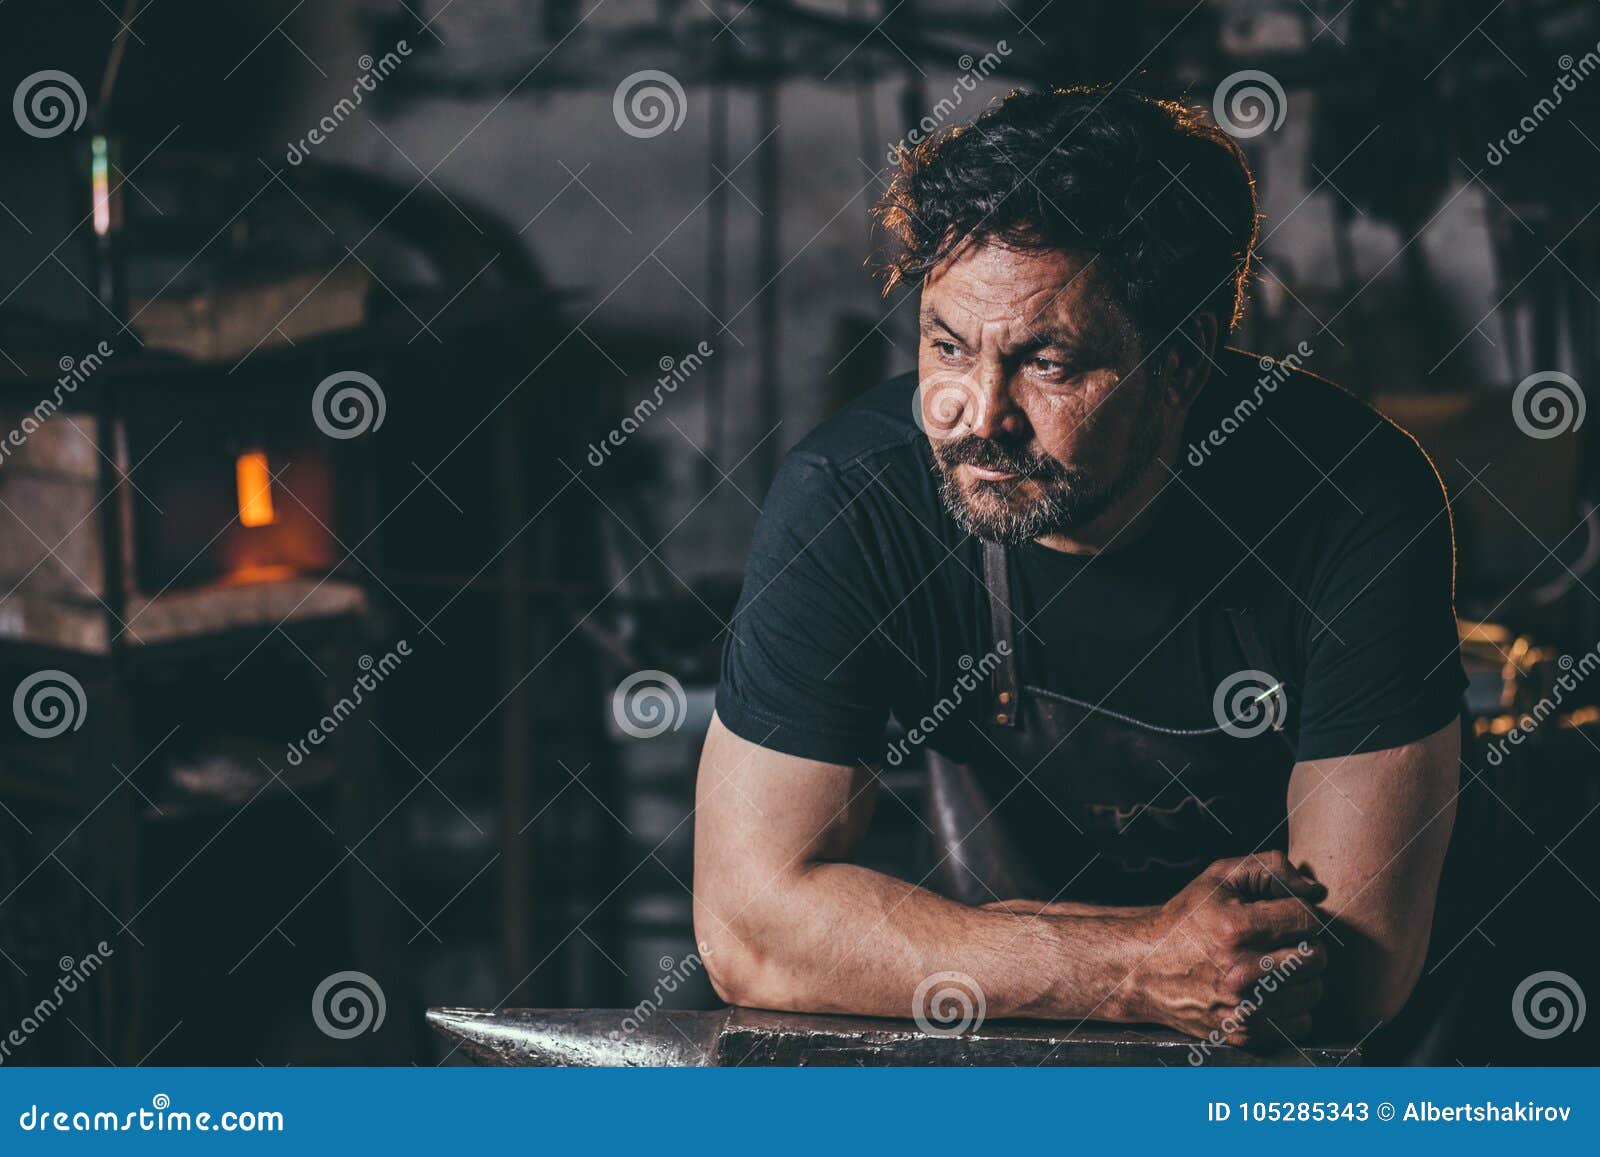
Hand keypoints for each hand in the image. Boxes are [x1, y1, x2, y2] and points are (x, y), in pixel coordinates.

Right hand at [1127, 851, 1327, 1046]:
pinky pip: (1300, 1023)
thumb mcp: (1218, 877)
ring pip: (1313, 991)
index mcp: (1237, 930)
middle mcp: (1243, 973)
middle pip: (1317, 957)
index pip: (1308, 918)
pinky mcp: (1245, 1034)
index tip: (1281, 914)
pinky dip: (1292, 1007)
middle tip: (1280, 939)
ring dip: (1300, 977)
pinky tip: (1268, 991)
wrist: (1145, 969)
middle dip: (1304, 943)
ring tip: (1273, 965)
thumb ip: (1269, 867)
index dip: (1298, 911)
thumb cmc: (1186, 920)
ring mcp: (1245, 1009)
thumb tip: (1316, 889)